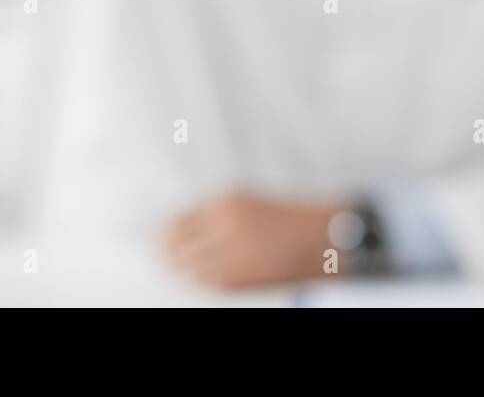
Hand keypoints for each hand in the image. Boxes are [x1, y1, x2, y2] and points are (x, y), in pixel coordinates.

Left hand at [163, 193, 343, 288]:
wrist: (324, 236)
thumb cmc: (288, 217)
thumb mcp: (249, 202)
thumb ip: (216, 213)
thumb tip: (180, 230)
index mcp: (227, 203)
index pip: (178, 222)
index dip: (165, 234)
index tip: (159, 239)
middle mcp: (227, 227)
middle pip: (179, 247)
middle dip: (169, 254)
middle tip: (163, 257)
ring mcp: (235, 254)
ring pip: (192, 268)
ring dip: (184, 269)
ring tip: (181, 269)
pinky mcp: (244, 277)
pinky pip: (211, 282)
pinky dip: (202, 281)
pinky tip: (202, 276)